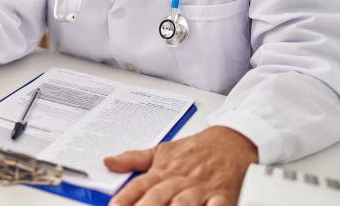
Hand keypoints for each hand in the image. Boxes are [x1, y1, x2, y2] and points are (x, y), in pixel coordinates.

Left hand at [105, 126, 257, 205]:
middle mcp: (179, 180)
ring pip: (183, 204)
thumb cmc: (195, 149)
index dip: (124, 199)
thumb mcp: (161, 150)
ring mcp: (200, 188)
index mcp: (162, 171)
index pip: (138, 187)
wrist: (231, 140)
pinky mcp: (223, 195)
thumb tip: (108, 162)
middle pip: (157, 198)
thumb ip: (134, 159)